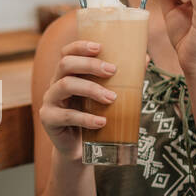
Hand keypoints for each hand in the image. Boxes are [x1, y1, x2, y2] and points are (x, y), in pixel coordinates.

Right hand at [38, 40, 123, 160]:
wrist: (79, 149)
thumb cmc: (93, 117)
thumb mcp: (104, 96)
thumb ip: (120, 79)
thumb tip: (146, 60)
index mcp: (66, 75)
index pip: (66, 52)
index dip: (80, 46)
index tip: (99, 47)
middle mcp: (54, 84)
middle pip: (65, 64)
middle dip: (90, 65)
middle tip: (112, 71)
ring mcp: (49, 102)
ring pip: (65, 86)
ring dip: (90, 89)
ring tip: (111, 98)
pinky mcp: (49, 120)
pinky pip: (66, 116)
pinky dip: (86, 118)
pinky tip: (102, 122)